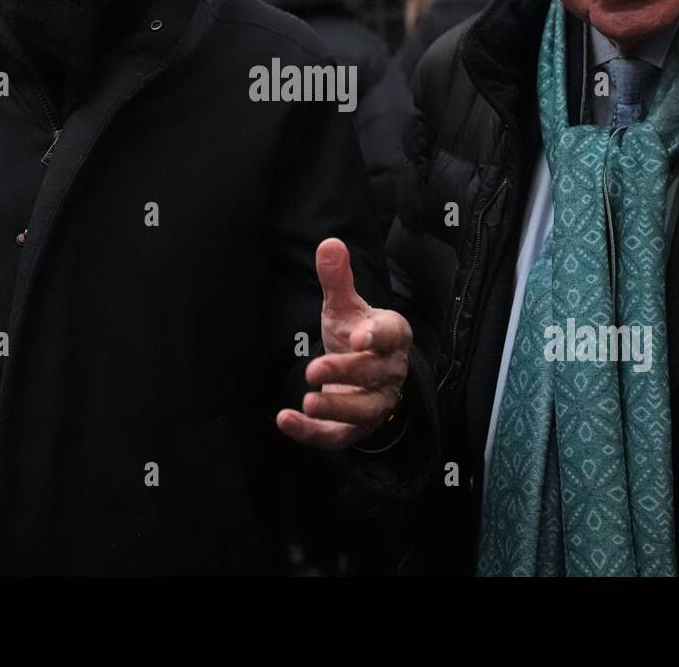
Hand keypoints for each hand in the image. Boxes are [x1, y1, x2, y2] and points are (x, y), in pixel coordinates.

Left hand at [276, 237, 411, 450]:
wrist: (363, 377)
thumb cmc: (355, 335)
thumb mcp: (344, 306)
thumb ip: (337, 278)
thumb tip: (329, 242)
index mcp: (391, 336)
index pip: (390, 334)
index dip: (376, 336)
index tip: (358, 337)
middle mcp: (389, 371)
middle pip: (374, 374)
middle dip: (345, 372)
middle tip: (313, 370)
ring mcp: (375, 403)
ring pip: (363, 410)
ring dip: (336, 408)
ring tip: (307, 401)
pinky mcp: (356, 428)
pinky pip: (339, 436)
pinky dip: (313, 432)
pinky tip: (287, 420)